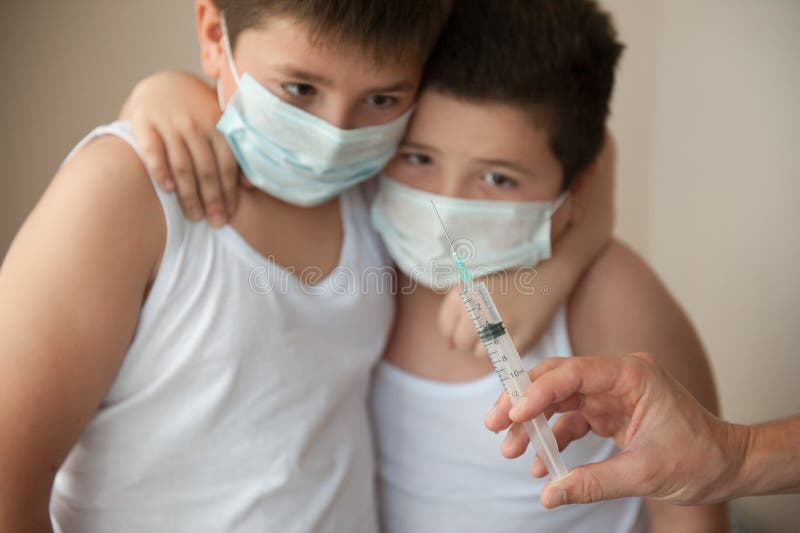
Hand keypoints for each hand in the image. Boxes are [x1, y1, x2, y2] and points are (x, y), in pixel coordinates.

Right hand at [120, 70, 248, 225]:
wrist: (161, 83)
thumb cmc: (197, 112)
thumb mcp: (219, 122)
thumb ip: (234, 150)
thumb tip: (250, 185)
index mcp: (217, 123)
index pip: (227, 164)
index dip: (229, 191)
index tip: (230, 214)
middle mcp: (194, 123)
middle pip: (206, 169)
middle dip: (212, 200)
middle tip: (215, 223)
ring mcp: (169, 123)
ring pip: (183, 165)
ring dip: (189, 195)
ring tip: (195, 217)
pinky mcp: (144, 123)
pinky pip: (153, 151)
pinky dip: (161, 170)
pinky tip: (167, 189)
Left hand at [437, 270, 557, 356]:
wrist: (542, 276)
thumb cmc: (505, 281)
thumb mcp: (473, 286)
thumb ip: (456, 313)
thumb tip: (448, 347)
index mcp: (462, 294)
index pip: (445, 328)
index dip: (454, 332)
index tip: (466, 329)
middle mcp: (477, 309)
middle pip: (461, 343)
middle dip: (469, 342)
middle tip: (485, 330)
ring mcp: (499, 324)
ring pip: (479, 354)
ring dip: (487, 347)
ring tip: (499, 330)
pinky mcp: (519, 337)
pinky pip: (501, 358)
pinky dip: (504, 350)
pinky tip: (511, 333)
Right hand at [484, 353, 747, 507]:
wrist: (728, 465)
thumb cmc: (700, 458)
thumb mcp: (646, 473)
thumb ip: (595, 482)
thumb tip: (550, 494)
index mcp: (631, 375)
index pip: (573, 373)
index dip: (538, 391)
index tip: (512, 413)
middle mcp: (616, 377)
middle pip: (557, 379)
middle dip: (522, 401)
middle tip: (494, 424)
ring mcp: (610, 394)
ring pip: (557, 400)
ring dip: (531, 423)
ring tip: (508, 448)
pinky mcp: (608, 412)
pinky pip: (570, 420)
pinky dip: (552, 439)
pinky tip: (538, 462)